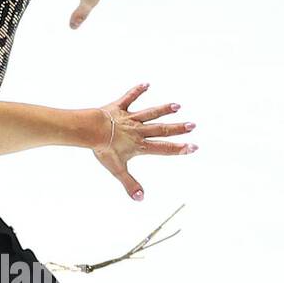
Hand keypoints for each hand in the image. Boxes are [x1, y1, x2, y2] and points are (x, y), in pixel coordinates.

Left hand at [91, 82, 196, 200]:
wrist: (91, 130)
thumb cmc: (103, 149)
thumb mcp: (117, 169)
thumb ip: (130, 183)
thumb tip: (140, 199)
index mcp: (139, 145)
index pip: (163, 149)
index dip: (179, 149)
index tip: (193, 147)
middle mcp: (138, 131)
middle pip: (161, 130)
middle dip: (177, 129)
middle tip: (193, 125)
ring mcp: (129, 118)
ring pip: (150, 113)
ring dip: (163, 109)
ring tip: (177, 106)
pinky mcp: (118, 108)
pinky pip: (129, 98)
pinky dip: (137, 90)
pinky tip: (146, 83)